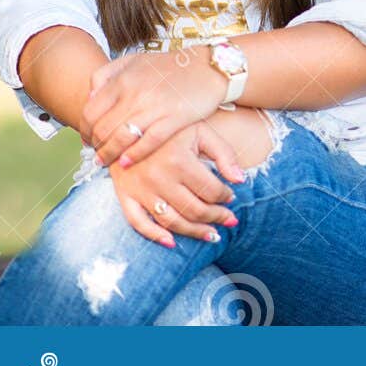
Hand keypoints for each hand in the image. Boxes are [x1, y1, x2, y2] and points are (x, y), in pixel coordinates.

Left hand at [83, 45, 227, 168]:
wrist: (208, 67)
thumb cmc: (170, 66)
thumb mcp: (134, 60)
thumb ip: (107, 74)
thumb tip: (89, 97)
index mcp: (123, 79)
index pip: (90, 112)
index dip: (84, 130)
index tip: (87, 140)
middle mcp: (135, 93)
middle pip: (102, 128)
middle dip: (95, 145)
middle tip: (96, 154)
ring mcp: (155, 107)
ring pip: (121, 138)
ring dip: (109, 154)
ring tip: (105, 162)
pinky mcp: (174, 118)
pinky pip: (148, 142)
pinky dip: (134, 155)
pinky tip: (127, 162)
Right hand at [108, 119, 246, 247]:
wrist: (128, 122)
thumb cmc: (171, 126)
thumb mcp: (201, 131)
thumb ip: (224, 154)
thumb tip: (241, 180)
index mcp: (180, 160)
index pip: (211, 190)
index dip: (226, 197)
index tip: (231, 197)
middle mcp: (159, 178)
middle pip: (194, 209)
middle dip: (216, 217)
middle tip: (229, 220)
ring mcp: (140, 189)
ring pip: (172, 220)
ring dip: (194, 231)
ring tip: (211, 235)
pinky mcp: (125, 195)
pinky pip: (138, 222)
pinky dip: (154, 235)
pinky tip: (171, 242)